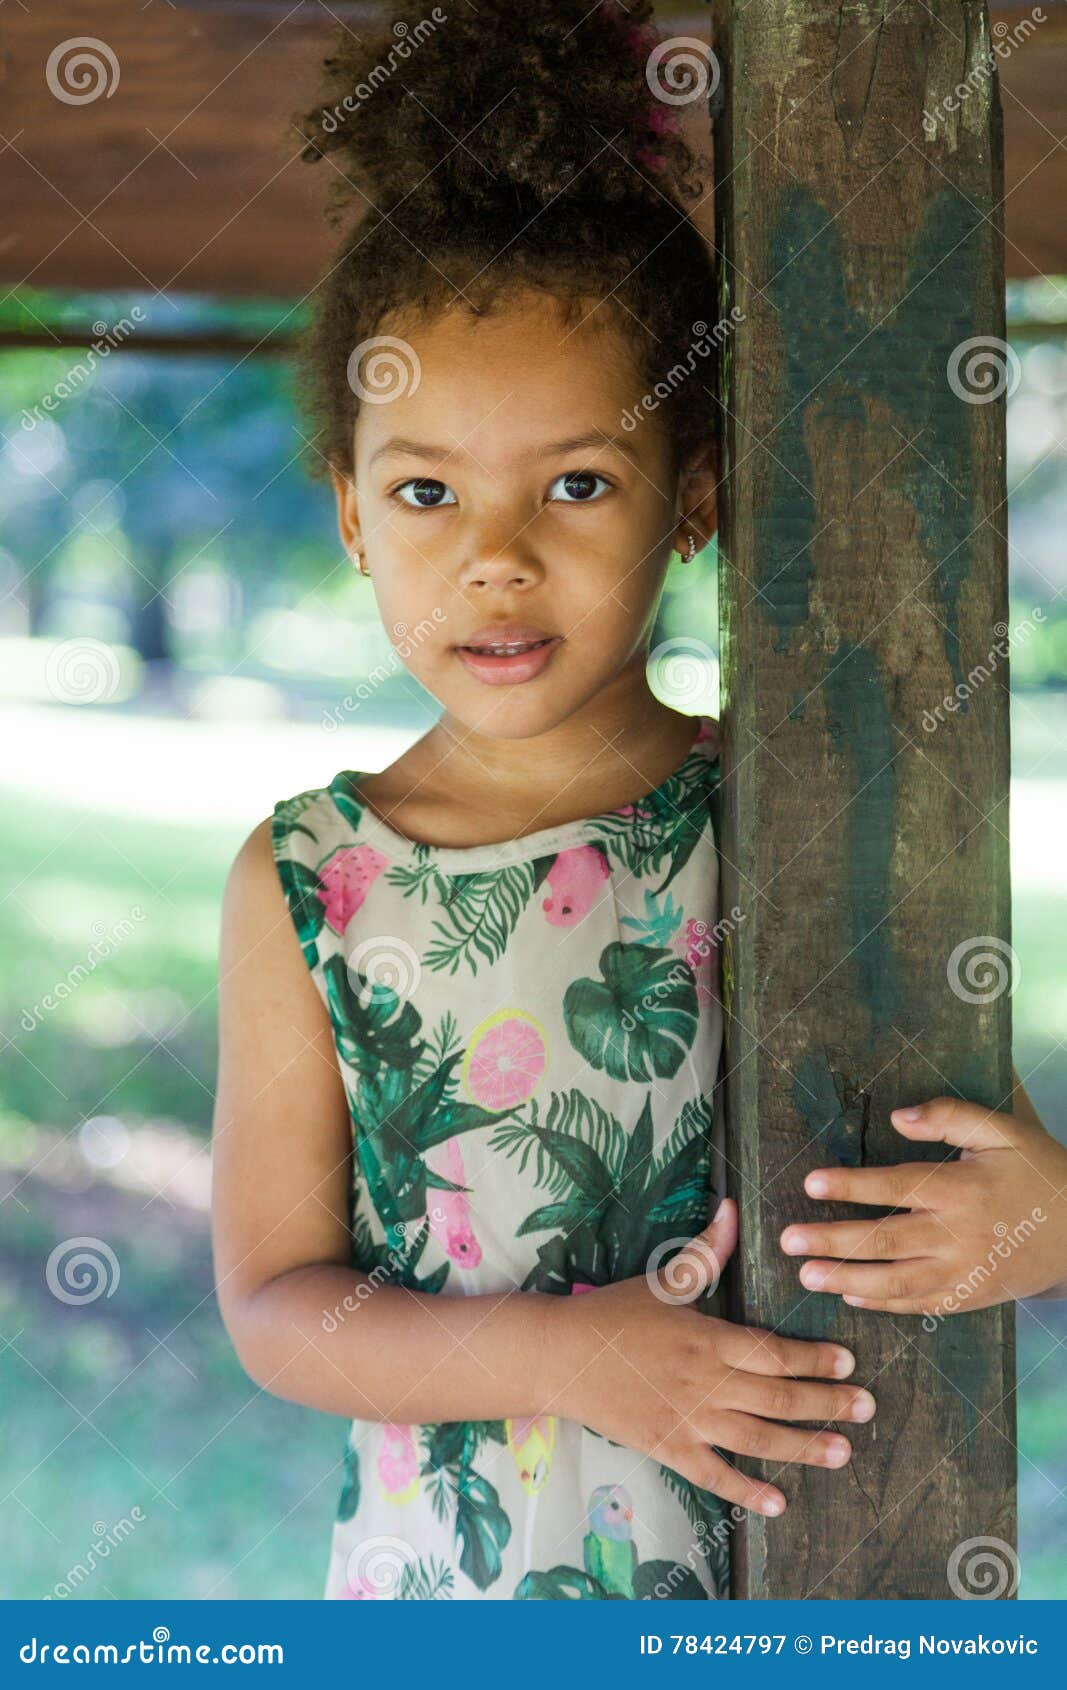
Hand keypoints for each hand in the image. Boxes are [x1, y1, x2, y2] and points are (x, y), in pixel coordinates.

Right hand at [549, 1197, 876, 1516]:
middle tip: (868, 1408)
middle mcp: (706, 1382)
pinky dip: (747, 1491)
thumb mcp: (662, 1281)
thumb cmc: (613, 1314)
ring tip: (843, 1452)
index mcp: (708, 1338)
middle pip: (778, 1397)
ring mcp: (688, 1420)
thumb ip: (705, 1252)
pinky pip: (715, 1475)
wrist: (561, 1357)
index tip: (850, 1362)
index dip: (816, 1359)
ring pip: (757, 1439)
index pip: (774, 1352)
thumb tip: (731, 1209)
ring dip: (804, 1447)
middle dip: (828, 1403)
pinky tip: (779, 1503)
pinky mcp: (668, 1448)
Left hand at [779, 1093, 1066, 1314]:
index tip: (811, 1183)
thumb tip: (897, 1117)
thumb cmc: (1037, 1173)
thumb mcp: (1004, 1131)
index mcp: (961, 1189)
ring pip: (897, 1281)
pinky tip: (850, 1296)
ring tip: (806, 1276)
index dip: (852, 1186)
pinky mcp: (969, 1297)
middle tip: (789, 1241)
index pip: (896, 1187)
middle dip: (833, 1241)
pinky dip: (884, 1304)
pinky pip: (920, 1305)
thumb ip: (950, 1117)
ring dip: (848, 1279)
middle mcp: (958, 1235)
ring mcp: (963, 1272)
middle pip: (886, 1240)